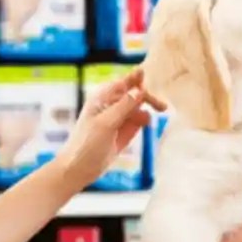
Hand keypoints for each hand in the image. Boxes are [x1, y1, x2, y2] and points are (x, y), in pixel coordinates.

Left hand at [53, 67, 165, 189]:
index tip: (146, 73)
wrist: (79, 169)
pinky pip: (136, 122)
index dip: (134, 78)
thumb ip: (124, 106)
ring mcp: (116, 120)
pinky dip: (142, 120)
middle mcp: (109, 107)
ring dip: (146, 109)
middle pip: (132, 95)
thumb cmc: (87, 144)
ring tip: (160, 111)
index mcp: (101, 99)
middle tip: (162, 106)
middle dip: (146, 97)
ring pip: (136, 108)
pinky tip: (147, 123)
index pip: (121, 83)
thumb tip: (140, 90)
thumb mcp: (106, 123)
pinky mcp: (121, 133)